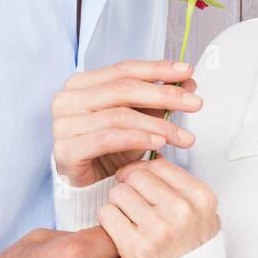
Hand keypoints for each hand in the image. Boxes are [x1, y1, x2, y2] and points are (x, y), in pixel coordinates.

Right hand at [52, 59, 202, 187]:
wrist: (88, 188)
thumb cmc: (110, 150)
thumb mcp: (137, 119)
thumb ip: (157, 99)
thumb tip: (188, 80)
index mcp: (81, 84)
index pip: (124, 69)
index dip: (157, 69)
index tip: (187, 72)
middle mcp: (67, 99)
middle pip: (123, 89)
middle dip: (164, 95)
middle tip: (194, 103)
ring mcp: (63, 125)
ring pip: (119, 115)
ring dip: (157, 124)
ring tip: (183, 136)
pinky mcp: (66, 150)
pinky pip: (108, 139)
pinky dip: (137, 139)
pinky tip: (159, 145)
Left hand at [98, 157, 221, 257]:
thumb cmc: (193, 253)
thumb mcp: (201, 214)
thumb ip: (179, 186)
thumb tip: (147, 158)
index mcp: (201, 198)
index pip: (159, 165)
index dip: (143, 172)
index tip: (140, 184)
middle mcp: (182, 211)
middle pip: (136, 176)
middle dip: (129, 187)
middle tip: (132, 205)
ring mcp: (159, 230)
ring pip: (118, 192)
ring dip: (118, 204)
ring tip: (129, 221)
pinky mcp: (136, 248)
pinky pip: (107, 213)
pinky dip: (108, 221)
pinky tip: (120, 232)